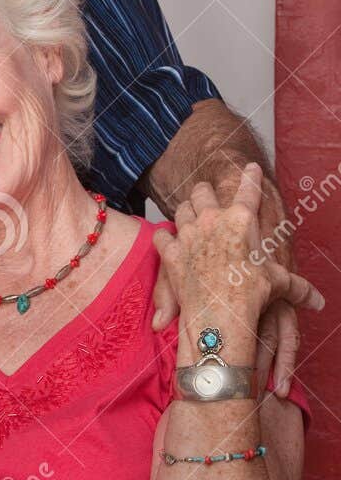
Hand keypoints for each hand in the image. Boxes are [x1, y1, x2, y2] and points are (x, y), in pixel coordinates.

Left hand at [153, 165, 319, 365]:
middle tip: (206, 191)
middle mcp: (212, 219)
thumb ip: (298, 288)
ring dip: (185, 210)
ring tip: (188, 212)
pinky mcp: (170, 251)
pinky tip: (166, 239)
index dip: (251, 176)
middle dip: (205, 190)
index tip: (250, 167)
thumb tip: (317, 302)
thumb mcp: (279, 285)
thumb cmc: (252, 294)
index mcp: (242, 219)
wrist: (219, 312)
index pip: (248, 189)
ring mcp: (188, 233)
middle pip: (203, 192)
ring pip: (181, 209)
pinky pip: (161, 235)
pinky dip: (164, 236)